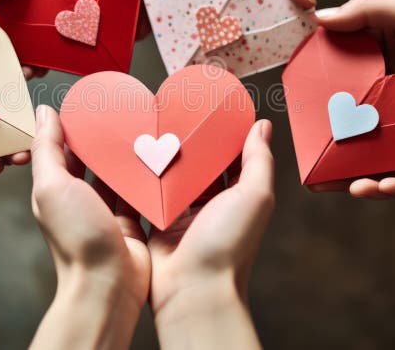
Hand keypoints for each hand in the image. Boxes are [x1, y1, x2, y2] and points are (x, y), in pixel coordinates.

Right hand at [0, 0, 144, 78]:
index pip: (4, 15)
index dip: (1, 41)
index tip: (1, 64)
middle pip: (42, 31)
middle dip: (41, 54)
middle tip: (41, 74)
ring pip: (81, 27)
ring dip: (84, 48)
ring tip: (85, 65)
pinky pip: (120, 9)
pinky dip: (126, 25)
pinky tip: (128, 39)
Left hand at [29, 105, 149, 348]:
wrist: (109, 285)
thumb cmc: (77, 238)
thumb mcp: (52, 186)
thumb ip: (47, 149)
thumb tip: (44, 112)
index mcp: (55, 189)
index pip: (62, 148)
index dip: (73, 125)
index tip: (90, 102)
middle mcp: (80, 199)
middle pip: (93, 160)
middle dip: (106, 138)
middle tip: (125, 110)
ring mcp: (107, 212)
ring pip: (119, 174)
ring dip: (129, 155)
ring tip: (146, 127)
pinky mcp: (133, 222)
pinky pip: (140, 192)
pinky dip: (147, 177)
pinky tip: (159, 157)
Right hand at [149, 120, 274, 349]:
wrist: (193, 289)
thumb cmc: (228, 246)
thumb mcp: (254, 196)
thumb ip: (258, 161)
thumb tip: (262, 126)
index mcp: (234, 198)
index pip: (228, 157)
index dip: (220, 133)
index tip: (207, 106)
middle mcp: (208, 205)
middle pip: (196, 164)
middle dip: (186, 140)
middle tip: (171, 109)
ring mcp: (179, 213)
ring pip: (170, 175)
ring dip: (161, 155)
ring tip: (148, 125)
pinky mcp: (154, 222)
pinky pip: (147, 193)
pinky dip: (141, 177)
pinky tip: (131, 155)